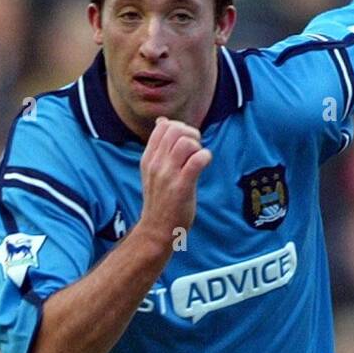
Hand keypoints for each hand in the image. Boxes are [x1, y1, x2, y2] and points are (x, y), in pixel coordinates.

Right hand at [138, 116, 211, 247]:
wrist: (156, 231)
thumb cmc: (160, 201)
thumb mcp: (152, 171)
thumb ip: (158, 147)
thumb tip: (162, 121)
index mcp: (148, 158)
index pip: (163, 127)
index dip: (180, 128)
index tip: (186, 143)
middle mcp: (156, 164)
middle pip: (175, 129)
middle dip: (192, 134)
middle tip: (196, 149)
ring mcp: (167, 175)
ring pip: (186, 142)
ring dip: (198, 147)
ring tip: (199, 159)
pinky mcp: (181, 187)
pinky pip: (197, 160)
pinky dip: (205, 157)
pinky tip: (204, 165)